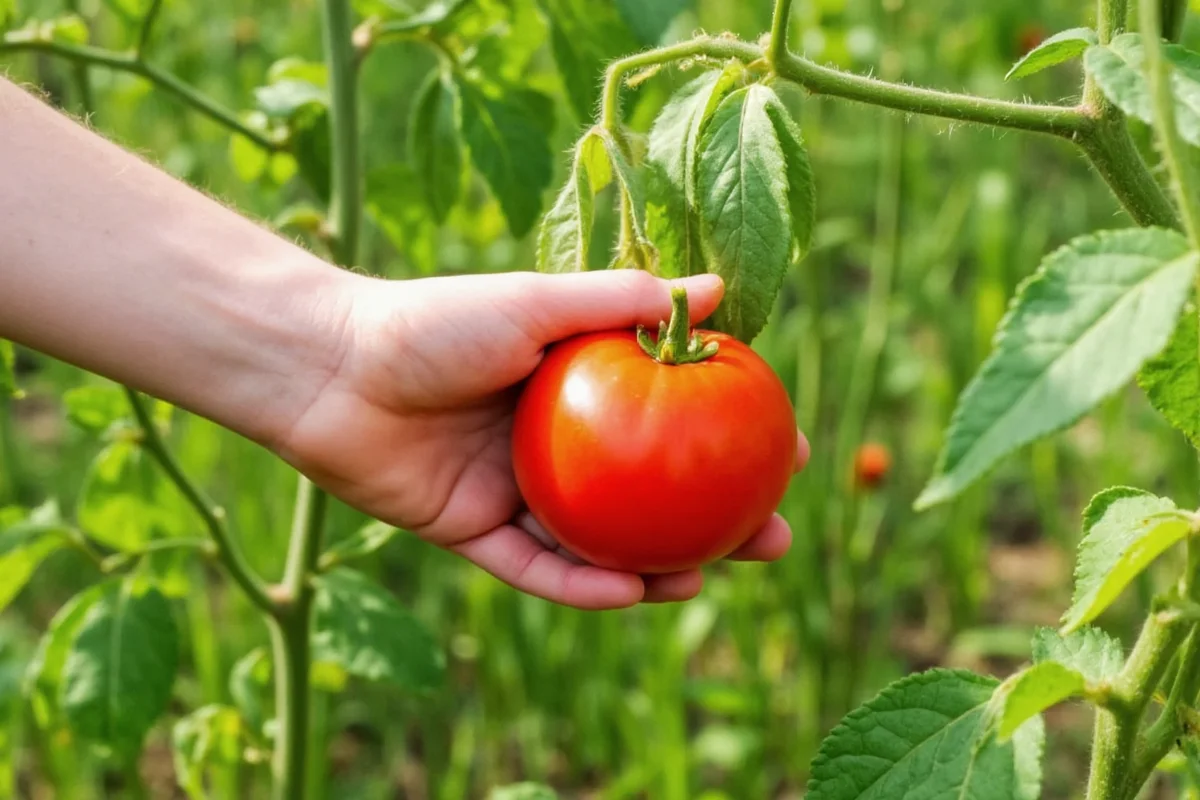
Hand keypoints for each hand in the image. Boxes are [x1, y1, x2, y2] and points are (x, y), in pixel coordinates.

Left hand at [277, 269, 809, 609]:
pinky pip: (534, 569)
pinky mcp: (472, 532)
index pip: (670, 420)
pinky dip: (579, 585)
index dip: (727, 437)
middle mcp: (554, 445)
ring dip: (656, 566)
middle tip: (771, 537)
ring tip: (706, 575)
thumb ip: (622, 302)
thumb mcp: (538, 303)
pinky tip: (630, 591)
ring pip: (598, 545)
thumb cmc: (435, 321)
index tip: (785, 448)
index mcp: (574, 391)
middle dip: (710, 522)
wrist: (330, 365)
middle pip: (648, 495)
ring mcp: (515, 491)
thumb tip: (717, 289)